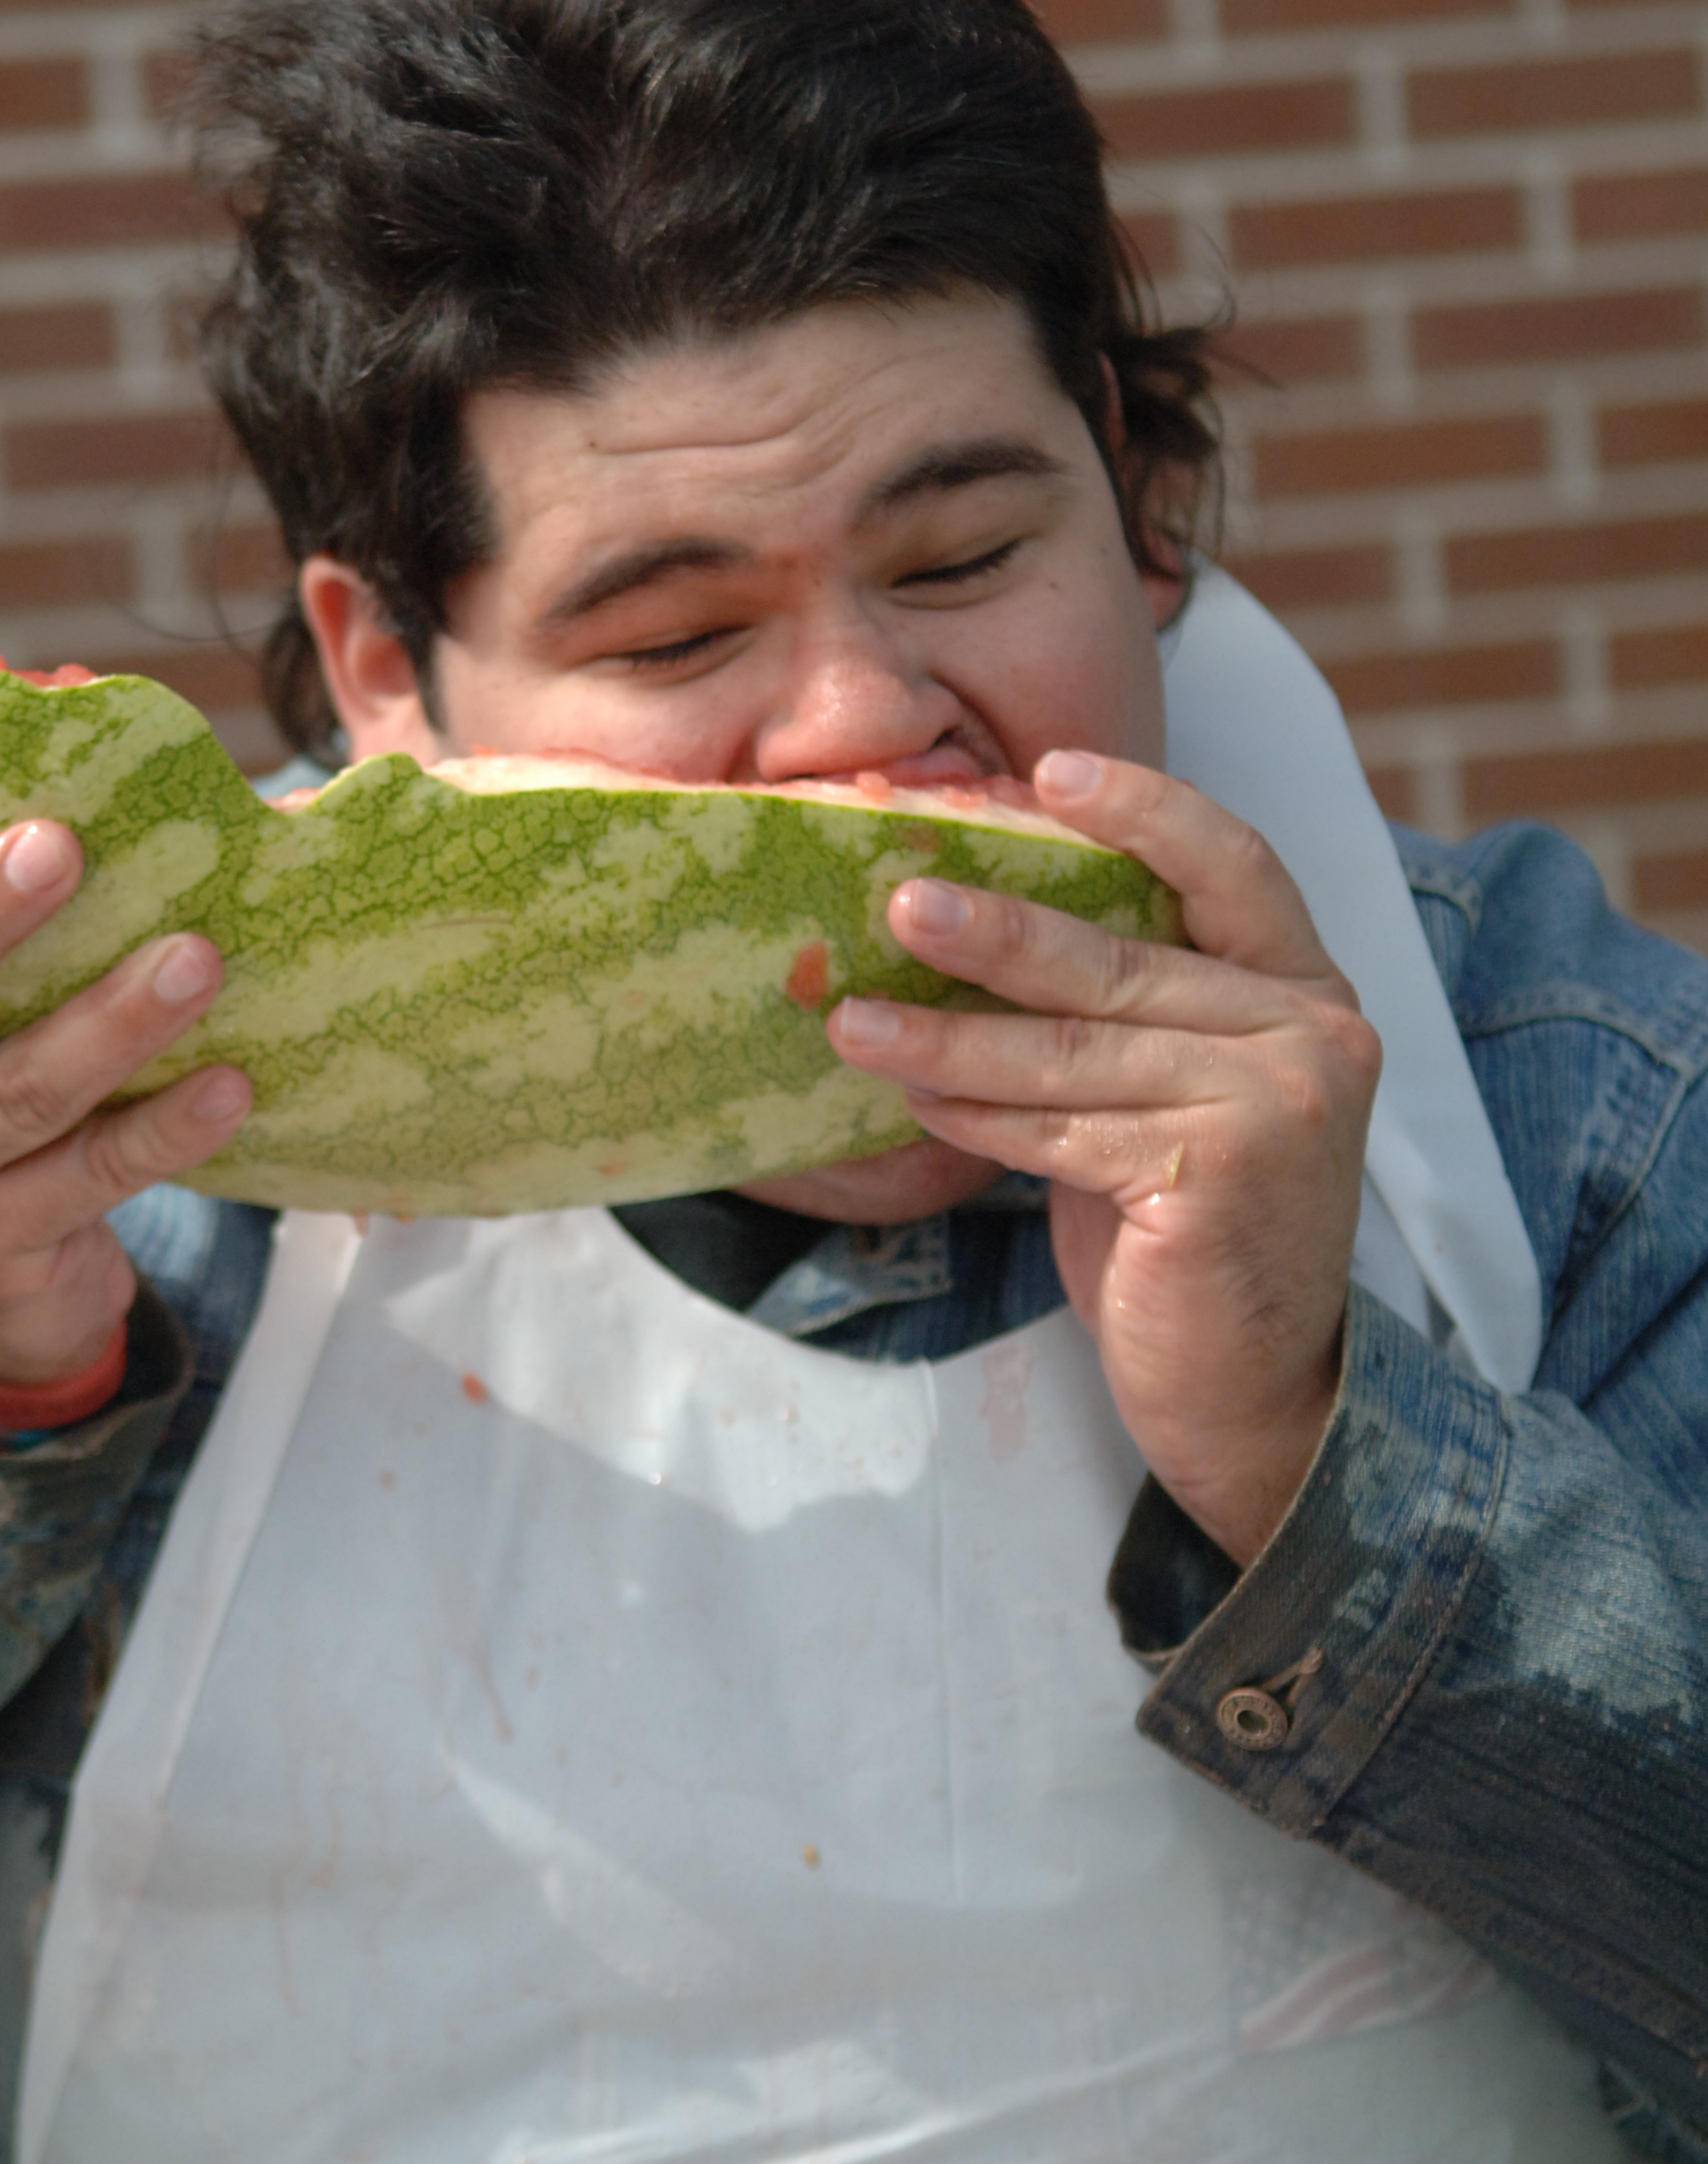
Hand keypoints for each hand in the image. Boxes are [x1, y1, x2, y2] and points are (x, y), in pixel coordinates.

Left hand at [828, 750, 1380, 1564]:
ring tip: (852, 1018)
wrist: (1251, 1394)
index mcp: (1304, 989)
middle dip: (994, 928)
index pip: (1233, 861)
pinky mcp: (1220, 1178)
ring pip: (1074, 1049)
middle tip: (893, 902)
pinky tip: (912, 1098)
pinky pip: (1063, 1129)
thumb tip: (956, 917)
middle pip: (1122, 957)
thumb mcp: (1170, 1094)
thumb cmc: (1188, 1230)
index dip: (1142, 807)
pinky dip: (977, 1114)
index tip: (1044, 768)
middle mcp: (1310, 1034)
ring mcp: (1275, 1107)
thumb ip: (1118, 1010)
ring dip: (947, 1034)